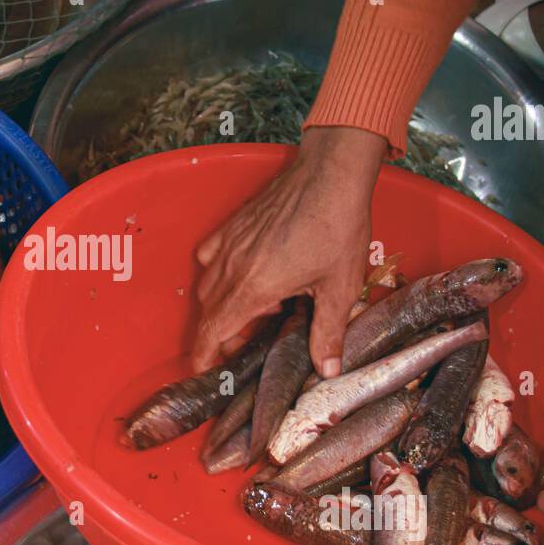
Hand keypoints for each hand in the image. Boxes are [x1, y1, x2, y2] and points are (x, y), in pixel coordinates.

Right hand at [191, 127, 386, 373]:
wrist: (331, 174)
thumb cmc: (338, 226)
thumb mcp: (340, 286)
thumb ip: (328, 331)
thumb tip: (327, 368)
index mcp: (255, 287)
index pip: (214, 330)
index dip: (204, 355)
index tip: (204, 370)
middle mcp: (233, 266)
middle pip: (209, 311)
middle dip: (221, 333)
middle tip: (249, 341)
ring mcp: (230, 242)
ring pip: (208, 284)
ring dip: (222, 304)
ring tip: (256, 307)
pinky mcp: (234, 224)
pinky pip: (210, 254)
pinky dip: (217, 271)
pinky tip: (241, 272)